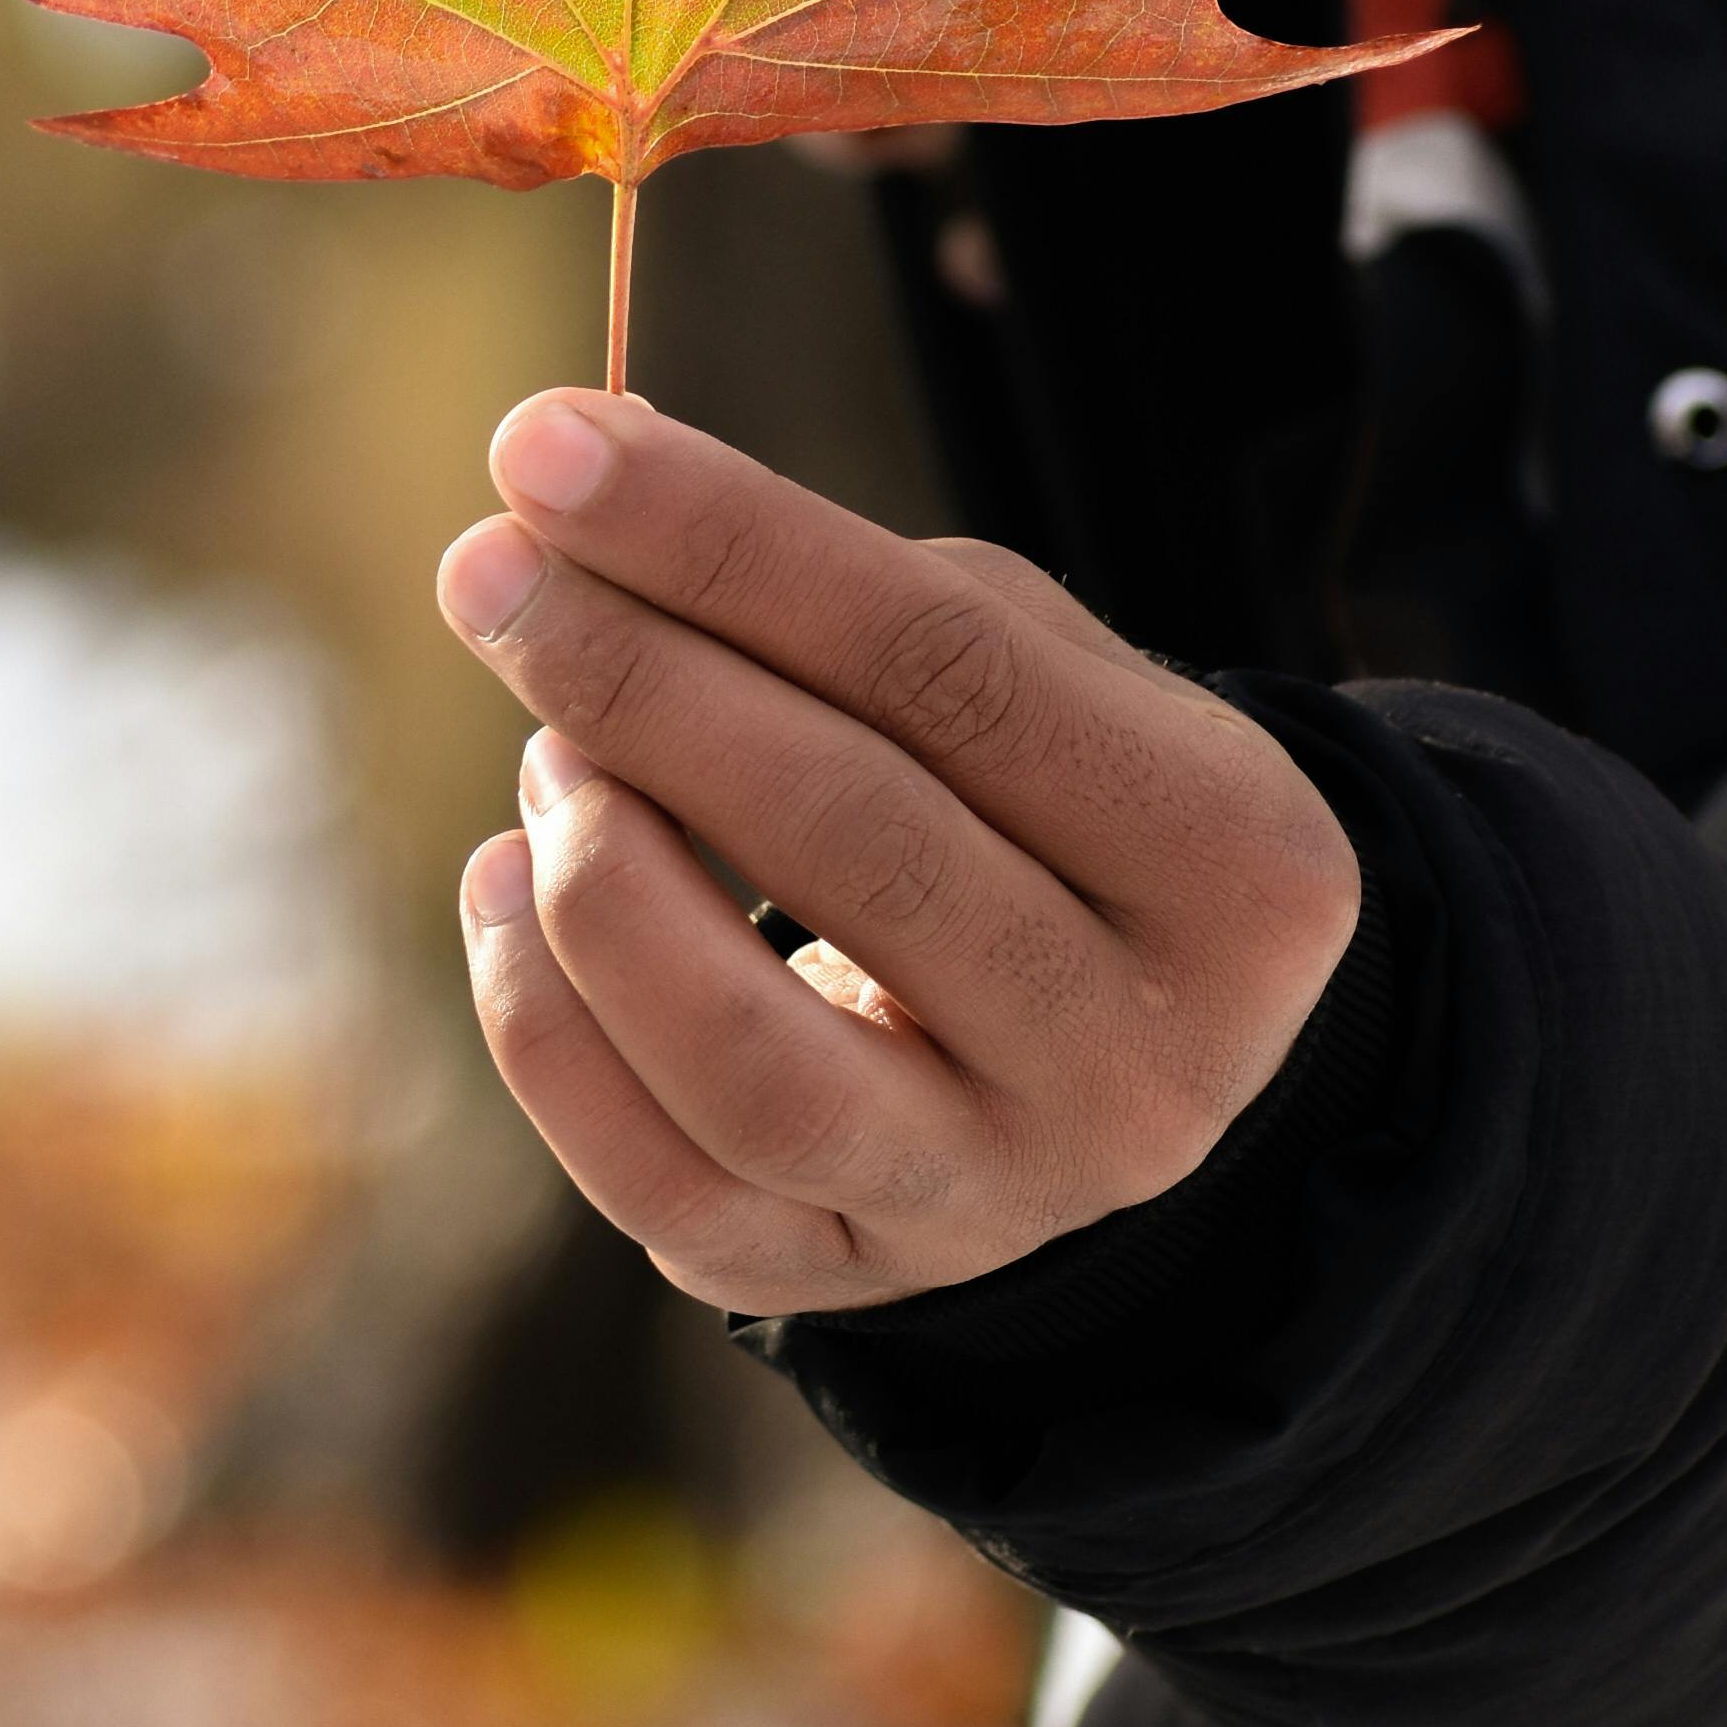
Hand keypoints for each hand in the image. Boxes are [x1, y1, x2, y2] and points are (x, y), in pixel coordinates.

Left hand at [434, 394, 1358, 1318]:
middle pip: (851, 842)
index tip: (551, 447)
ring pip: (749, 1061)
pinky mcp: (862, 1278)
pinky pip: (661, 1181)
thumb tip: (589, 517)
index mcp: (1239, 866)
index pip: (944, 670)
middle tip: (488, 571)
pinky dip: (543, 1026)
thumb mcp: (1043, 680)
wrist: (1131, 1060)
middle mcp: (1141, 1059)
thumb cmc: (1050, 813)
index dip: (730, 545)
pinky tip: (507, 884)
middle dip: (635, 681)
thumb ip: (859, 606)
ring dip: (599, 874)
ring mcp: (1002, 1196)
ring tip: (540, 749)